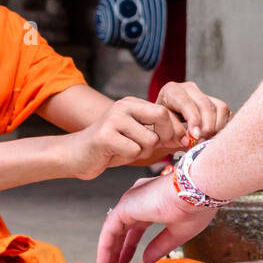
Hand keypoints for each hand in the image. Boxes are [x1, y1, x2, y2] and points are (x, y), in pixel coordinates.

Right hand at [67, 98, 186, 178]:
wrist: (76, 155)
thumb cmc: (109, 149)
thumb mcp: (136, 138)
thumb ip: (158, 135)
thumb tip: (186, 139)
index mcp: (131, 104)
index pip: (164, 111)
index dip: (175, 129)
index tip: (176, 143)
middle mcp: (122, 107)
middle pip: (161, 117)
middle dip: (164, 137)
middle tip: (154, 149)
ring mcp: (113, 120)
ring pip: (149, 139)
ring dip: (143, 152)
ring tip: (126, 151)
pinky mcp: (105, 136)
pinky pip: (133, 150)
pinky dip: (128, 158)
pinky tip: (114, 155)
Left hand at [95, 174, 216, 262]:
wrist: (199, 192)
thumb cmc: (197, 206)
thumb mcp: (178, 232)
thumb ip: (160, 246)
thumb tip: (147, 260)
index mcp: (153, 203)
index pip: (135, 228)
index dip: (129, 246)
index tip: (126, 262)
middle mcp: (139, 200)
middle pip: (121, 230)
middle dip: (116, 251)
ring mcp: (131, 201)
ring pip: (112, 230)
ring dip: (107, 252)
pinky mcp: (125, 206)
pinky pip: (109, 230)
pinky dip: (105, 247)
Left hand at [155, 81, 231, 142]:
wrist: (164, 126)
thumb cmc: (160, 127)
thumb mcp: (161, 128)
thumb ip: (174, 131)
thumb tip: (188, 140)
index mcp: (171, 91)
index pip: (186, 102)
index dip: (193, 119)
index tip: (195, 136)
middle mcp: (189, 89)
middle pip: (205, 104)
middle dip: (207, 125)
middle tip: (202, 141)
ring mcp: (204, 94)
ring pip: (220, 107)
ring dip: (217, 127)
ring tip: (208, 141)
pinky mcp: (215, 103)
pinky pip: (227, 113)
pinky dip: (224, 126)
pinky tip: (215, 137)